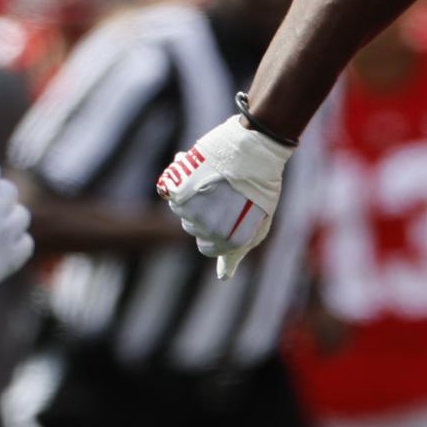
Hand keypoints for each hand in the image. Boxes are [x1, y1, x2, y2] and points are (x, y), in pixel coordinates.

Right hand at [158, 112, 294, 279]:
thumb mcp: (257, 224)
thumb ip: (237, 252)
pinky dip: (174, 179)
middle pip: (192, 227)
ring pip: (179, 209)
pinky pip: (166, 191)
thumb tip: (223, 277)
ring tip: (213, 176)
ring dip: (191, 193)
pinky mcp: (179, 190)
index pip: (206, 247)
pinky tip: (189, 165)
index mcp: (230, 243)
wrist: (256, 149)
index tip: (230, 208)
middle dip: (205, 210)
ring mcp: (193, 212)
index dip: (217, 226)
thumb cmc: (260, 186)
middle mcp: (209, 231)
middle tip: (225, 189)